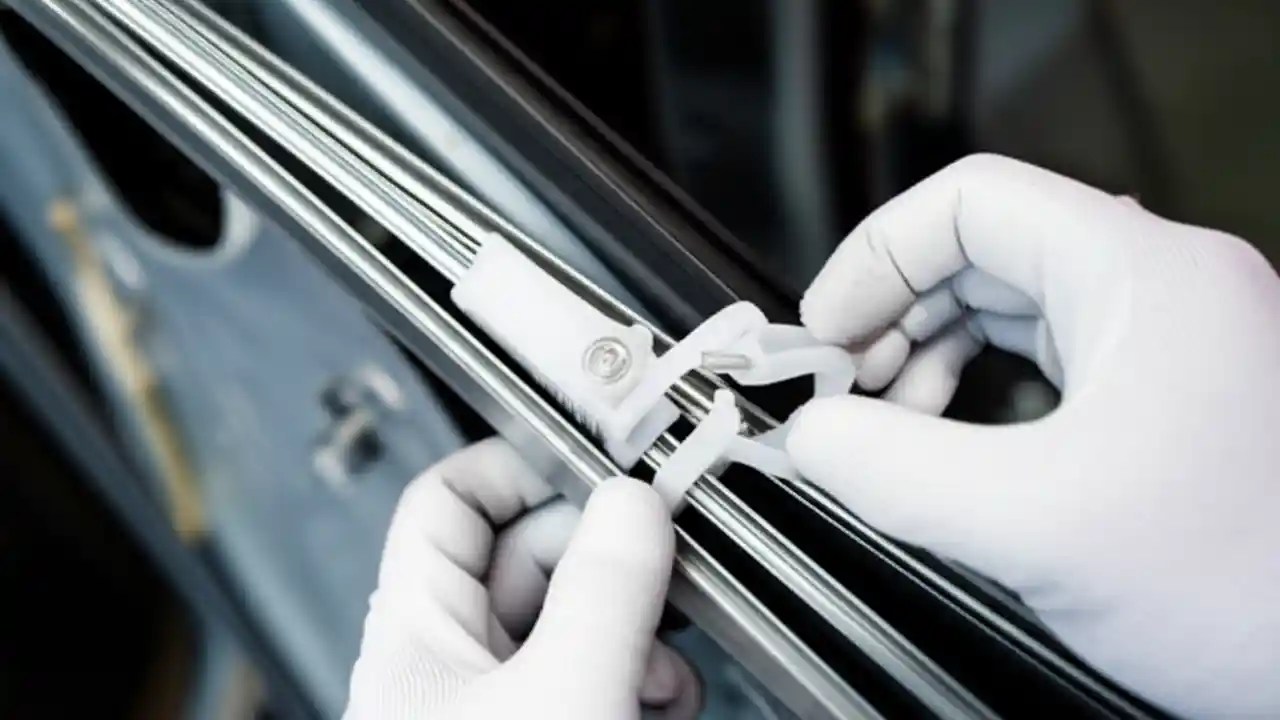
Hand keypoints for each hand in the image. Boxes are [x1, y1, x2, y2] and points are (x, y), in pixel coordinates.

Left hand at [344, 438, 698, 718]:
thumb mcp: (562, 693)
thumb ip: (600, 593)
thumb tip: (631, 502)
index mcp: (415, 635)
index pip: (447, 500)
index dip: (519, 464)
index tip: (598, 458)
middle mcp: (452, 665)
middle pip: (531, 556)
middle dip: (606, 555)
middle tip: (666, 554)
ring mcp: (504, 704)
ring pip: (574, 621)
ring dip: (638, 626)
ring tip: (671, 658)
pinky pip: (598, 676)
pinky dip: (645, 677)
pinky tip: (669, 700)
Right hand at [787, 154, 1279, 716]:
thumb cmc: (1256, 590)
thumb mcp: (1036, 524)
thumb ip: (895, 471)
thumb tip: (812, 435)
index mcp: (1143, 275)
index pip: (969, 203)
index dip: (876, 258)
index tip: (824, 329)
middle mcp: (1165, 290)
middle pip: (984, 253)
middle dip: (895, 316)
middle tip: (841, 385)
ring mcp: (1172, 343)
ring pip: (1013, 309)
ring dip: (931, 357)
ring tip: (889, 425)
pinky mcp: (1169, 400)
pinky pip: (1049, 364)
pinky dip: (980, 394)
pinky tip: (953, 447)